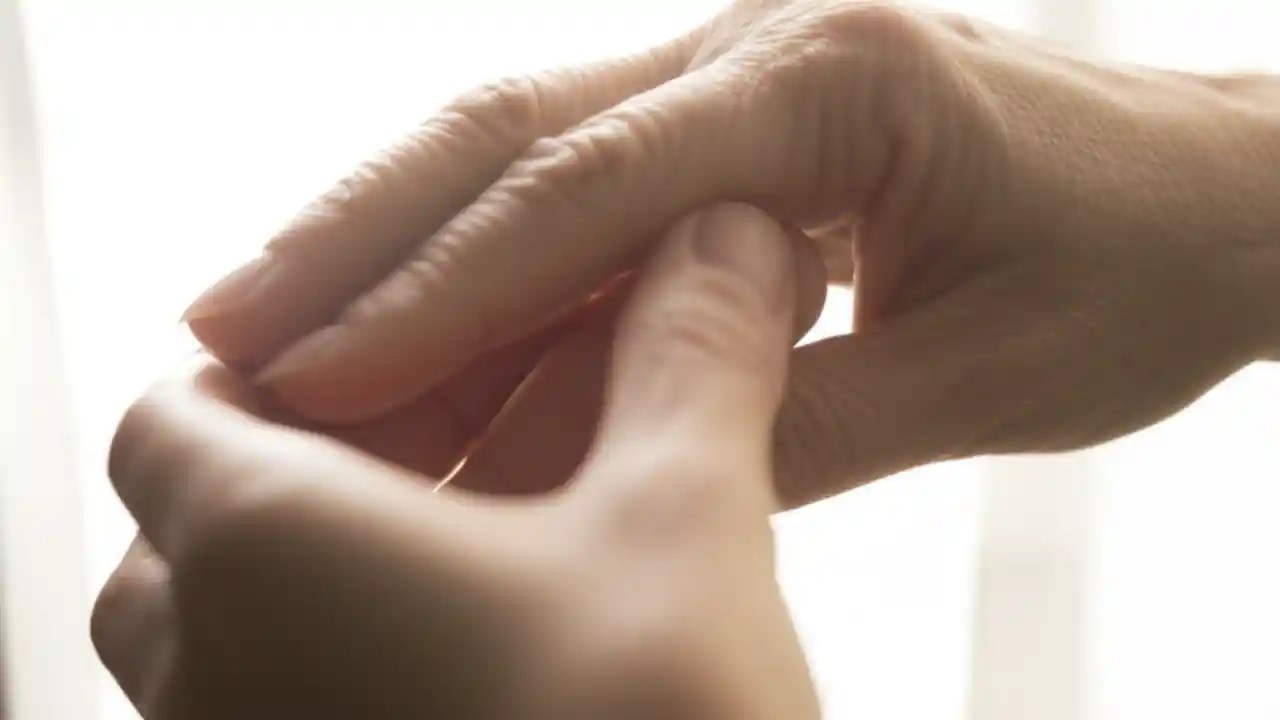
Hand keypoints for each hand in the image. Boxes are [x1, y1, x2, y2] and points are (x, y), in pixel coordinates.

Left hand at [93, 205, 818, 718]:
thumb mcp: (687, 524)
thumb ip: (691, 359)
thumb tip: (726, 242)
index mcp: (257, 546)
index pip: (180, 404)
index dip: (279, 362)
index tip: (387, 356)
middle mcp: (206, 669)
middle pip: (195, 521)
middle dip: (315, 465)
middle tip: (448, 441)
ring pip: (231, 638)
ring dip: (330, 577)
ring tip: (477, 548)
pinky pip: (281, 718)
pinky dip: (349, 668)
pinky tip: (485, 660)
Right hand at [183, 0, 1279, 505]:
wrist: (1221, 200)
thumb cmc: (1137, 272)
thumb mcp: (981, 379)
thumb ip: (790, 420)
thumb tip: (616, 471)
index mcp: (837, 78)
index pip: (592, 187)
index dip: (443, 287)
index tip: (318, 375)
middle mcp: (765, 41)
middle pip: (517, 132)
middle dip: (359, 234)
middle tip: (221, 328)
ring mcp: (745, 67)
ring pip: (525, 144)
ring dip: (392, 235)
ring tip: (266, 325)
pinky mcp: (740, 117)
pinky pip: (584, 181)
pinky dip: (485, 256)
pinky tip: (404, 312)